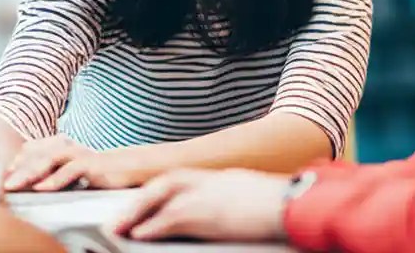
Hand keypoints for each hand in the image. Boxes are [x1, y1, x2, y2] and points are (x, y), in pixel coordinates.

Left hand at [4, 135, 151, 191]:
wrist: (132, 167)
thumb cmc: (100, 172)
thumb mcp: (72, 171)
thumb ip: (54, 172)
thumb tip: (30, 182)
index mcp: (61, 146)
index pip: (32, 149)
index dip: (17, 161)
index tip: (3, 175)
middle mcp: (68, 146)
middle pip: (36, 155)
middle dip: (17, 169)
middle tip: (0, 183)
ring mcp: (79, 154)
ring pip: (49, 159)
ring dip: (29, 172)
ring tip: (14, 185)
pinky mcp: (92, 164)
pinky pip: (70, 170)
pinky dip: (55, 179)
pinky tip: (42, 188)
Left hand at [111, 169, 290, 242]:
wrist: (296, 203)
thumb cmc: (283, 204)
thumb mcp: (251, 197)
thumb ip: (231, 199)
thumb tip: (223, 213)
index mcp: (219, 178)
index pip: (178, 181)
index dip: (155, 194)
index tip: (139, 206)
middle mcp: (210, 181)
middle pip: (164, 184)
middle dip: (139, 202)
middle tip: (119, 219)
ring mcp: (208, 195)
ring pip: (161, 198)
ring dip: (137, 214)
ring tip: (119, 228)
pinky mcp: (209, 213)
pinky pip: (172, 218)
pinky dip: (153, 226)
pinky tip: (140, 235)